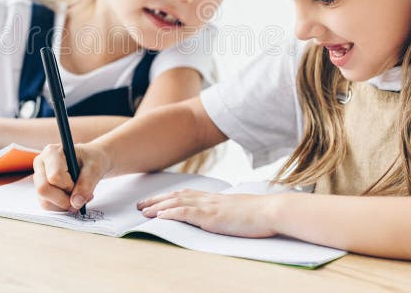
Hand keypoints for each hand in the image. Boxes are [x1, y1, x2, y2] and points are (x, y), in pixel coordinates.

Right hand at [33, 143, 111, 211]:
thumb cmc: (92, 159)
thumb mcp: (95, 168)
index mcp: (51, 152)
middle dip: (64, 199)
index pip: (54, 176)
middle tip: (80, 197)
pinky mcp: (42, 189)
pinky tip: (73, 197)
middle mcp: (41, 164)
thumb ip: (86, 184)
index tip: (80, 182)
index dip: (69, 186)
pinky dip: (62, 207)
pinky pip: (47, 205)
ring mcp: (39, 178)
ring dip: (65, 204)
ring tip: (80, 196)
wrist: (91, 160)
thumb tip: (75, 204)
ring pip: (45, 201)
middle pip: (43, 189)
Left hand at [137, 189, 278, 237]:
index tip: (154, 201)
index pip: (184, 194)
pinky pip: (186, 213)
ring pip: (177, 203)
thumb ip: (224, 211)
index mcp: (213, 198)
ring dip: (158, 207)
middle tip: (139, 205)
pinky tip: (160, 216)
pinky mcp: (212, 216)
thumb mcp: (236, 210)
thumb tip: (218, 216)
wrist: (270, 211)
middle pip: (175, 196)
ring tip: (143, 211)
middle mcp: (208, 199)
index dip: (167, 197)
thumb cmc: (258, 213)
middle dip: (156, 200)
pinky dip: (171, 213)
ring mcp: (209, 206)